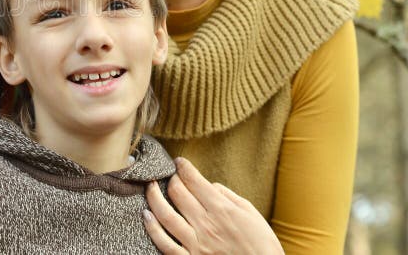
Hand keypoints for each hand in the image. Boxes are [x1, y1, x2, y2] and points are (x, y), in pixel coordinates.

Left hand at [143, 157, 282, 254]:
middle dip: (170, 179)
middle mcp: (206, 224)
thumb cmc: (261, 244)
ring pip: (165, 214)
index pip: (194, 180)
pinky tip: (146, 215)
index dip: (183, 167)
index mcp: (222, 209)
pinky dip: (152, 227)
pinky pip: (164, 243)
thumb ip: (227, 196)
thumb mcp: (251, 213)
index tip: (178, 162)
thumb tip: (209, 185)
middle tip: (168, 175)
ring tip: (150, 187)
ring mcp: (195, 243)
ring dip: (153, 196)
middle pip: (177, 193)